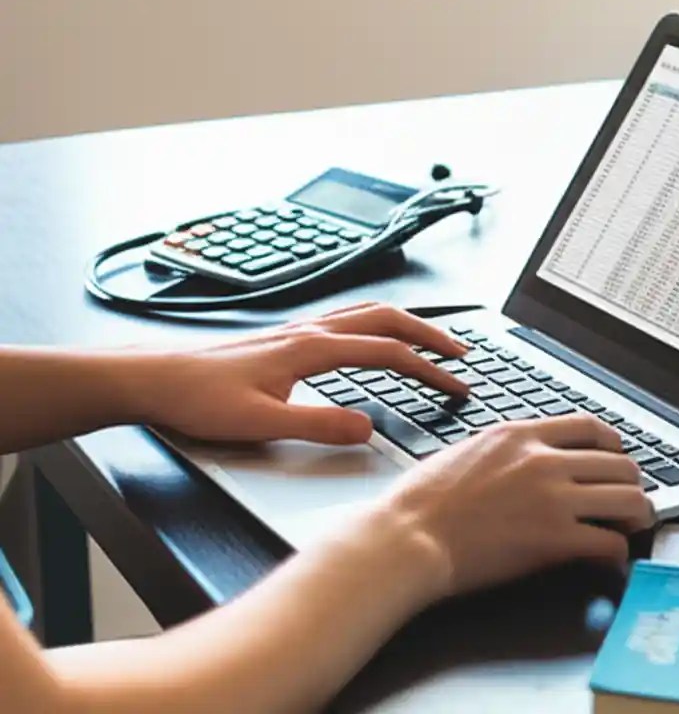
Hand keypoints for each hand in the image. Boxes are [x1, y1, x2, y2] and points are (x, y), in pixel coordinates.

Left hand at [137, 303, 468, 443]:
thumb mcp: (261, 423)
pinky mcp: (286, 337)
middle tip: (461, 353)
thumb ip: (319, 424)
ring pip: (367, 313)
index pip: (387, 353)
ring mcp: (297, 330)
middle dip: (430, 334)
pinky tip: (374, 336)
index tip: (456, 386)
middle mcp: (309, 331)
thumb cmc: (198, 398)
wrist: (154, 378)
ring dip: (406, 323)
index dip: (428, 370)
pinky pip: (346, 318)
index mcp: (311, 349)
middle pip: (386, 320)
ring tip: (431, 339)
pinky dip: (377, 322)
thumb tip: (368, 428)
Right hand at [380, 414, 654, 600]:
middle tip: (629, 501)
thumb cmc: (419, 503)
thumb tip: (524, 456)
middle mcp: (544, 461)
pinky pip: (611, 542)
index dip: (614, 445)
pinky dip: (618, 552)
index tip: (616, 458)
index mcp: (520, 435)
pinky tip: (609, 557)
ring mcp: (553, 500)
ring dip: (638, 514)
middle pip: (619, 463)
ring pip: (629, 498)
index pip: (591, 427)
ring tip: (633, 527)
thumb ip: (505, 449)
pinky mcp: (554, 540)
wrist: (406, 538)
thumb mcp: (466, 450)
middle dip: (631, 483)